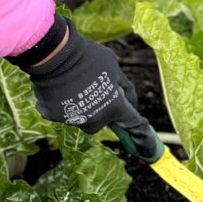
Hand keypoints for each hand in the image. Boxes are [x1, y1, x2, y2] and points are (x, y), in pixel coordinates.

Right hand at [26, 19, 140, 134]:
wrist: (55, 53)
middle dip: (103, 109)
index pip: (133, 124)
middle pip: (104, 120)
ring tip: (75, 84)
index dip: (142, 134)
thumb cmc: (89, 57)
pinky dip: (64, 103)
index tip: (148, 148)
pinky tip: (60, 87)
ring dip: (83, 106)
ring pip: (83, 117)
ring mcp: (74, 120)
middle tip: (96, 89)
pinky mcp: (54, 116)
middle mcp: (96, 119)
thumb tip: (130, 103)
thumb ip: (125, 87)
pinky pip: (64, 112)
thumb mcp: (114, 67)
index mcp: (114, 107)